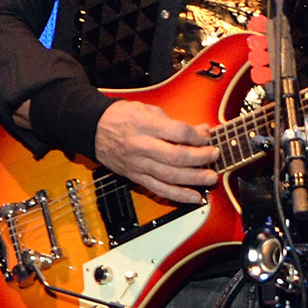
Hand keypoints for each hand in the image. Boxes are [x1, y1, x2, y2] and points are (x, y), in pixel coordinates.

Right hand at [93, 99, 219, 205]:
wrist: (93, 129)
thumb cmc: (121, 116)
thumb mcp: (147, 110)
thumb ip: (175, 122)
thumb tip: (202, 131)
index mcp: (144, 124)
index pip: (177, 132)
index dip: (196, 136)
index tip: (206, 137)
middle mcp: (140, 145)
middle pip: (175, 156)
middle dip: (199, 158)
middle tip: (214, 155)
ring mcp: (137, 164)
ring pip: (169, 176)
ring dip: (193, 179)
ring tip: (210, 178)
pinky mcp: (135, 177)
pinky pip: (159, 189)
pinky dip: (179, 195)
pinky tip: (194, 197)